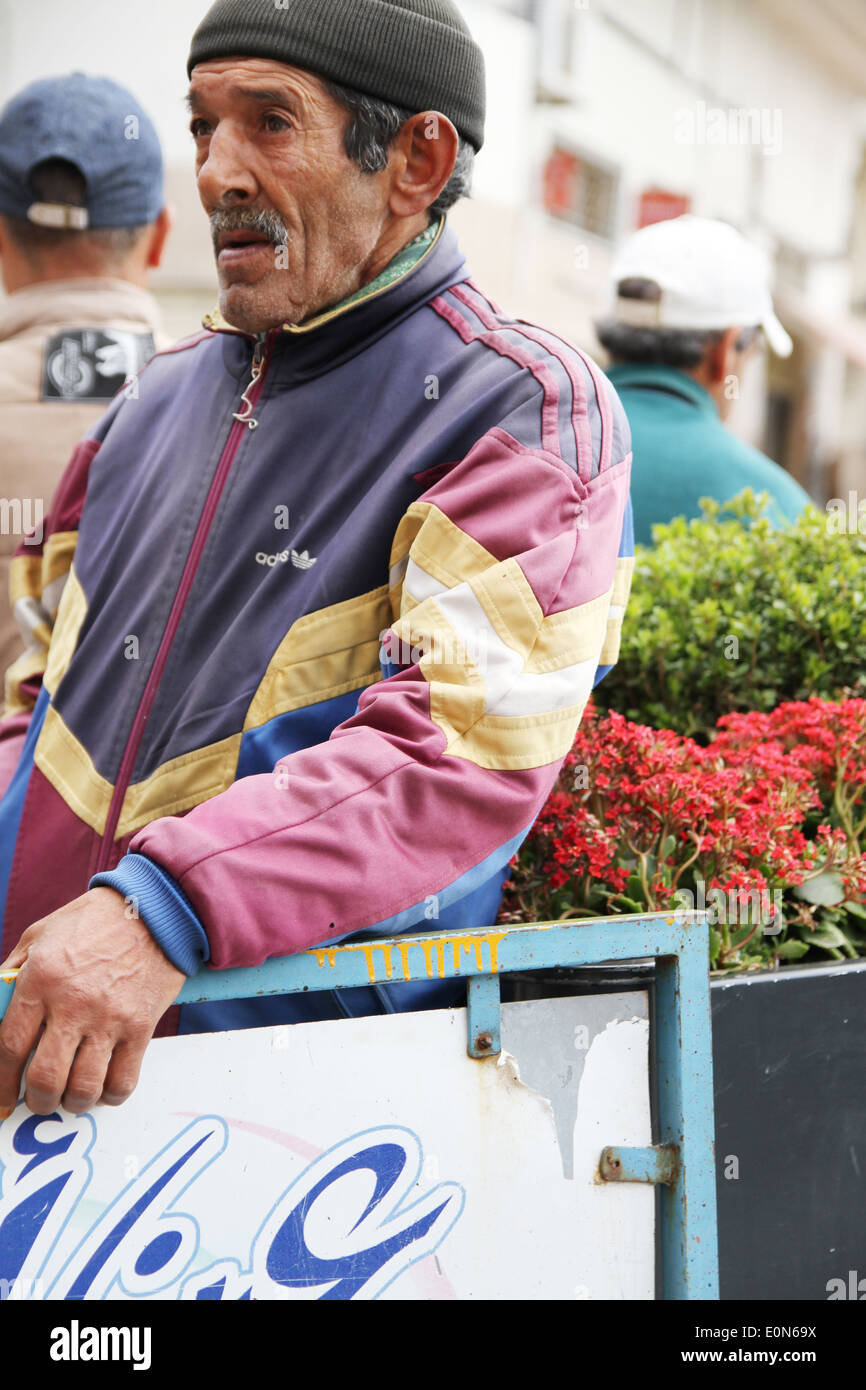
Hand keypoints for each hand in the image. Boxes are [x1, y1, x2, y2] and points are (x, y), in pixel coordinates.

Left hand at [0, 888, 184, 1118]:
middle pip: (45, 1076)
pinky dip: (109, 1096)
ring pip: (83, 1087)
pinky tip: (103, 1088)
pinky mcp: (141, 1026)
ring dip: (72, 1103)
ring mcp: (110, 1017)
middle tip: (38, 1100)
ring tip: (71, 1096)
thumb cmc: (93, 921)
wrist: (154, 909)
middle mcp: (73, 1003)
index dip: (1, 1083)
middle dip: (37, 1100)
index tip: (3, 1100)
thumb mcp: (40, 935)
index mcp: (41, 979)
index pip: (9, 1046)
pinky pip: (123, 1081)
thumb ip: (13, 972)